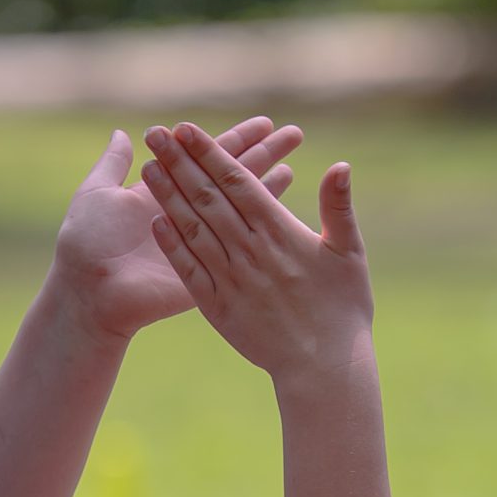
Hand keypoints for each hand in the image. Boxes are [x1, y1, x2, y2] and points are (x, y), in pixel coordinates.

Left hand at [51, 117, 303, 341]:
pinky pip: (237, 241)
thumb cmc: (85, 244)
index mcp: (167, 193)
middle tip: (295, 134)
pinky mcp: (207, 269)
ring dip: (268, 184)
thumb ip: (112, 165)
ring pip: (241, 206)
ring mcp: (202, 242)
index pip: (210, 159)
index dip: (237, 139)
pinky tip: (279, 205)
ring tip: (294, 165)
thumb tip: (123, 133)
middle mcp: (189, 213)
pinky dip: (257, 222)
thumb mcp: (95, 195)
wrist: (87, 292)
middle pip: (234, 177)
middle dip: (265, 154)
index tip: (265, 122)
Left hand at [142, 121, 372, 385]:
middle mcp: (250, 250)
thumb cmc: (344, 308)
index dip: (210, 153)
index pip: (237, 181)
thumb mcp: (350, 254)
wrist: (324, 367)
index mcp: (280, 231)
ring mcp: (231, 279)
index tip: (187, 129)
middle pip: (208, 197)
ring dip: (168, 196)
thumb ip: (339, 208)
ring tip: (147, 168)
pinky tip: (155, 222)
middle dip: (180, 163)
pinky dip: (172, 246)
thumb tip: (340, 164)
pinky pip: (190, 271)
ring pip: (193, 228)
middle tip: (156, 134)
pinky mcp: (218, 308)